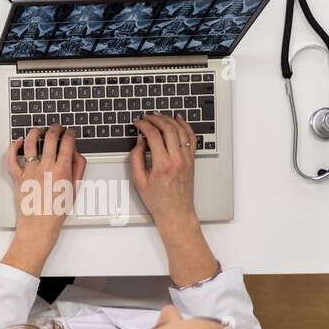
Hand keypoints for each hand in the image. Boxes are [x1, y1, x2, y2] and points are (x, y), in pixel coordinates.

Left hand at [1, 126, 85, 276]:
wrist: (40, 225)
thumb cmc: (57, 210)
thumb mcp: (75, 189)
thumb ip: (78, 169)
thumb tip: (76, 153)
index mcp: (62, 170)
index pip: (67, 143)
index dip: (70, 133)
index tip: (70, 132)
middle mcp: (46, 167)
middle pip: (50, 138)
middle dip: (56, 128)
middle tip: (58, 127)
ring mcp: (30, 170)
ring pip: (30, 142)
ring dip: (35, 132)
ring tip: (39, 130)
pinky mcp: (18, 176)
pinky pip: (12, 158)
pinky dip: (14, 147)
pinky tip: (19, 142)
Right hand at [129, 113, 218, 286]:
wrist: (176, 213)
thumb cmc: (158, 201)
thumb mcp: (139, 181)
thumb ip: (136, 158)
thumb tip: (139, 142)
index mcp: (162, 164)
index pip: (153, 135)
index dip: (143, 125)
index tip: (137, 123)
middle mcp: (177, 160)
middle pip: (168, 128)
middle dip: (155, 118)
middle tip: (146, 117)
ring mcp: (187, 159)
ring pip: (181, 130)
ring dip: (169, 119)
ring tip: (159, 116)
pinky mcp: (192, 161)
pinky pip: (191, 138)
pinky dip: (185, 126)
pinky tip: (179, 120)